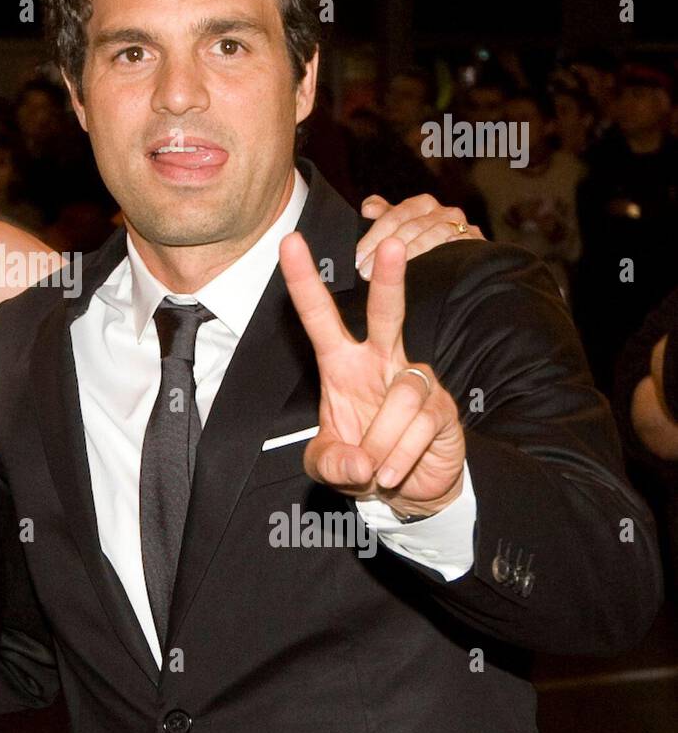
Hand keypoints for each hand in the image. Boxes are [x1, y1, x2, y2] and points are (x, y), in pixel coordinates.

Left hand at [278, 233, 466, 517]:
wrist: (409, 489)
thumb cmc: (361, 463)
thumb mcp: (327, 468)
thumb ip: (331, 464)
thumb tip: (358, 463)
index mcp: (341, 365)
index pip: (320, 317)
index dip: (304, 281)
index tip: (290, 243)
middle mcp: (380, 361)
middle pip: (386, 313)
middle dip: (390, 280)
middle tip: (393, 245)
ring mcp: (414, 379)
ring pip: (400, 397)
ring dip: (382, 442)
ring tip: (376, 469)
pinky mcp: (442, 405)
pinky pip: (421, 424)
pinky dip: (401, 455)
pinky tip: (395, 471)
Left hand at [356, 194, 483, 278]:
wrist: (467, 264)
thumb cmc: (426, 244)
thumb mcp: (404, 228)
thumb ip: (385, 215)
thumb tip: (367, 207)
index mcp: (423, 205)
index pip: (395, 215)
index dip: (374, 236)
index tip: (357, 256)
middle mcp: (444, 212)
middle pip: (410, 226)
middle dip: (385, 249)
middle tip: (364, 271)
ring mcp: (462, 227)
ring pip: (431, 236)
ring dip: (408, 255)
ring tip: (387, 276)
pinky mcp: (476, 244)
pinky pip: (456, 247)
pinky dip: (438, 255)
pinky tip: (423, 268)